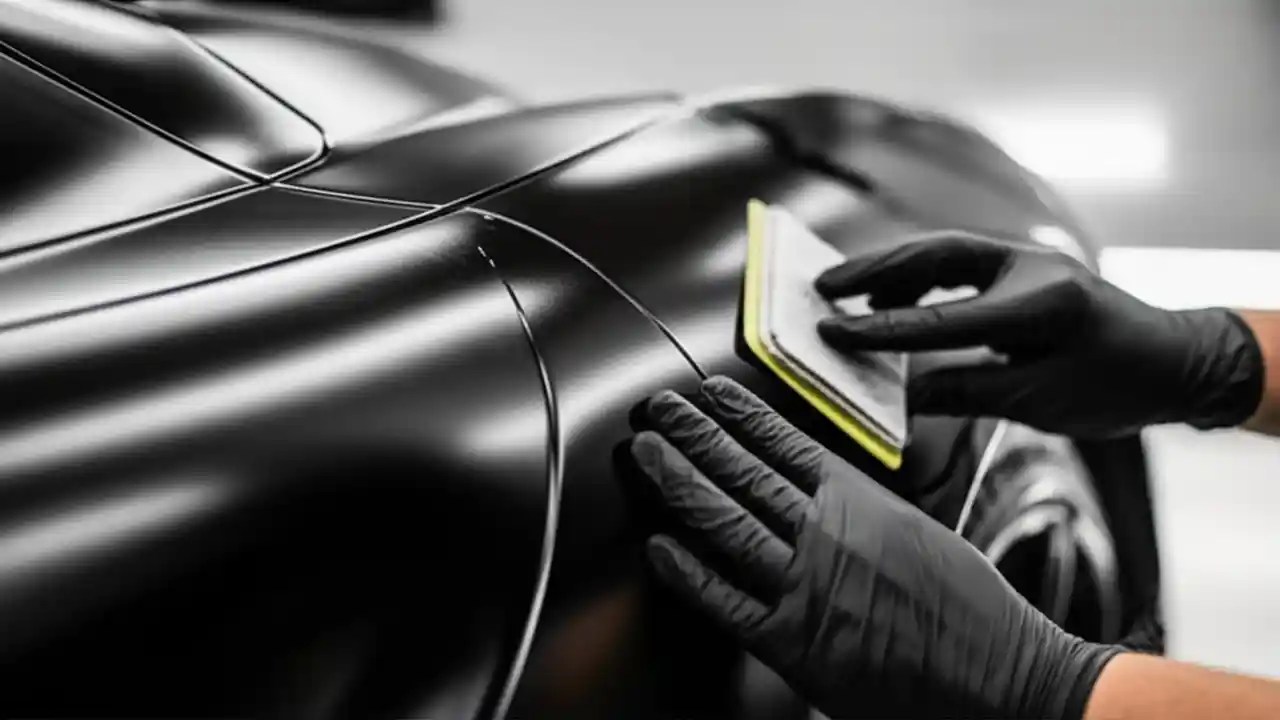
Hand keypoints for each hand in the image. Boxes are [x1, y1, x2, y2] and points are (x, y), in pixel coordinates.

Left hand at [632, 376, 1119, 718]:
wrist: (999, 674)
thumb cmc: (968, 607)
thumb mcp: (915, 529)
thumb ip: (858, 506)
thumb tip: (813, 484)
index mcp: (860, 501)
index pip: (785, 444)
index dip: (738, 415)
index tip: (707, 394)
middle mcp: (827, 534)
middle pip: (745, 472)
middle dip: (695, 435)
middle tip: (659, 409)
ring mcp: (805, 586)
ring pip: (726, 523)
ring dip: (680, 483)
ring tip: (649, 452)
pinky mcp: (792, 640)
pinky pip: (726, 600)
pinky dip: (689, 572)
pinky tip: (661, 547)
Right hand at [814, 232, 1262, 436]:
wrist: (1175, 362)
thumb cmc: (1117, 386)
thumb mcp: (1041, 403)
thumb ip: (966, 393)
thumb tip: (901, 397)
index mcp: (1039, 305)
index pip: (941, 318)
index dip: (879, 329)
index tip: (829, 331)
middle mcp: (1030, 269)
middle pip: (934, 256)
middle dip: (873, 271)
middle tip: (821, 286)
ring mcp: (1027, 262)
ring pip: (943, 252)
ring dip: (891, 268)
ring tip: (845, 290)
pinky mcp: (1023, 269)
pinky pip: (958, 263)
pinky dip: (919, 277)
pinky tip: (894, 298)